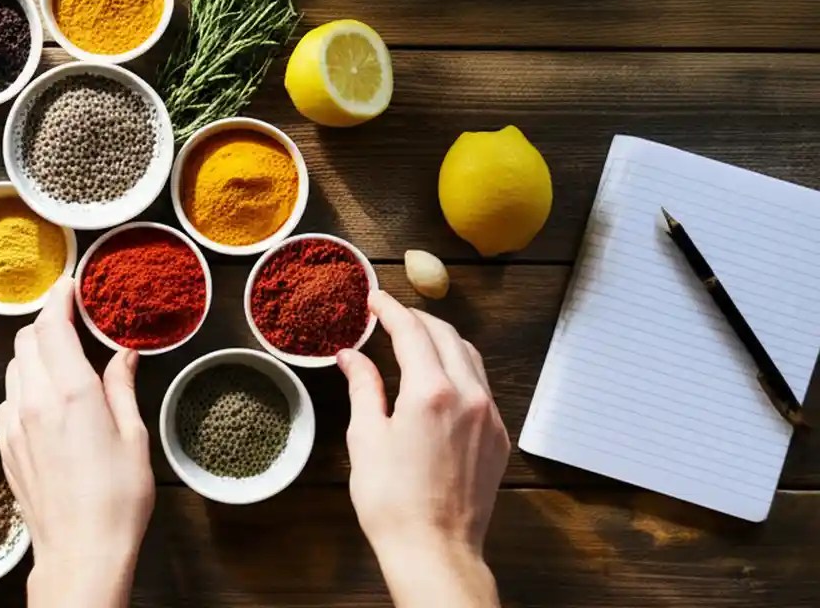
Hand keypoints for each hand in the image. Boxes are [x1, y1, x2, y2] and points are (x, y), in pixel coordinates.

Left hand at [0, 277, 154, 607]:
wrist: (80, 552)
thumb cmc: (117, 499)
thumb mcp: (134, 436)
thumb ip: (122, 388)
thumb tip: (123, 355)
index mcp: (73, 393)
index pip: (53, 325)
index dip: (60, 299)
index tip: (71, 287)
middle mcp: (36, 401)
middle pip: (28, 340)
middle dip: (49, 324)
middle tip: (73, 324)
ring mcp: (14, 425)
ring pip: (15, 367)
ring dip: (35, 354)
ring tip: (63, 361)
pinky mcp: (5, 446)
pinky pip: (9, 399)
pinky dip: (25, 385)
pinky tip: (47, 400)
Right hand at [337, 290, 508, 607]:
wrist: (435, 549)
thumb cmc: (392, 501)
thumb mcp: (366, 437)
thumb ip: (363, 387)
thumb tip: (351, 356)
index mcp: (430, 391)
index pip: (411, 331)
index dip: (390, 310)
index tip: (374, 300)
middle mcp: (468, 395)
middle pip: (446, 335)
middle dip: (417, 319)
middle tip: (390, 316)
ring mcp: (489, 416)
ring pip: (470, 356)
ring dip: (442, 339)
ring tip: (415, 339)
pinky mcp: (499, 437)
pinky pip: (481, 386)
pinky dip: (459, 368)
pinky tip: (438, 378)